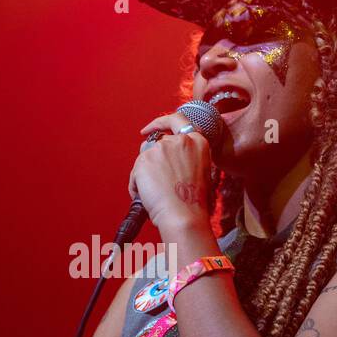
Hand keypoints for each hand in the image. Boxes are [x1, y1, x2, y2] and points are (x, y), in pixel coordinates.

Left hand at [130, 111, 214, 234]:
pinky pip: (135, 173)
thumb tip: (165, 158)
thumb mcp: (200, 172)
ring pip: (144, 159)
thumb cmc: (193, 203)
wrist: (183, 216)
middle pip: (156, 143)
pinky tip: (146, 197)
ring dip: (145, 175)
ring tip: (154, 194)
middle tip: (156, 181)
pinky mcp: (144, 160)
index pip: (177, 121)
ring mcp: (161, 149)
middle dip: (152, 160)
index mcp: (197, 142)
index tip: (149, 129)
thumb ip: (185, 158)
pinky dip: (137, 187)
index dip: (160, 123)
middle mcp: (179, 141)